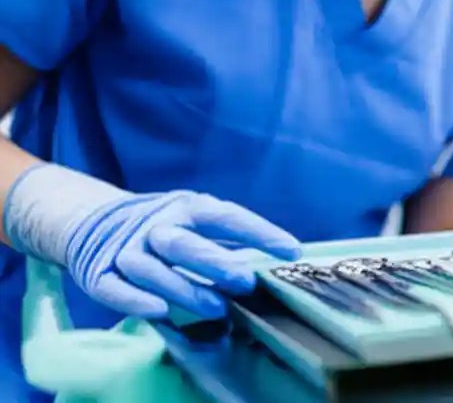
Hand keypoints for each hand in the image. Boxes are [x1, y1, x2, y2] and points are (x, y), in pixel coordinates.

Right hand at [62, 191, 301, 319]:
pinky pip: (115, 288)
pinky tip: (160, 312)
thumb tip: (275, 262)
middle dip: (217, 263)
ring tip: (217, 309)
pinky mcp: (99, 273)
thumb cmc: (168, 228)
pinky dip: (135, 300)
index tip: (292, 252)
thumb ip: (229, 240)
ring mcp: (127, 248)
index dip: (260, 232)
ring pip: (151, 269)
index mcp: (189, 207)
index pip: (227, 217)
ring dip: (183, 289)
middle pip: (186, 243)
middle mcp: (158, 225)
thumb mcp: (198, 222)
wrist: (94, 221)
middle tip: (247, 283)